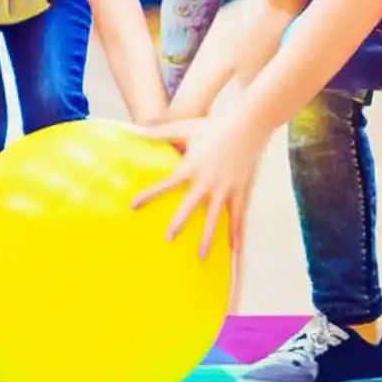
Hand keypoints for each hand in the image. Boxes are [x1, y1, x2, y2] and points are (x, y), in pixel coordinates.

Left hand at [130, 115, 268, 307]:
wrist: (249, 124)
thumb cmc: (213, 126)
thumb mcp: (184, 127)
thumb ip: (158, 132)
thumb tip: (132, 130)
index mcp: (192, 167)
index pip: (166, 184)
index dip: (149, 195)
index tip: (133, 206)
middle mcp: (208, 181)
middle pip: (191, 206)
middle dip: (179, 223)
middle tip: (168, 238)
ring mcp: (226, 188)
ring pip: (215, 218)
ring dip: (209, 238)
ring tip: (202, 256)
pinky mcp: (241, 191)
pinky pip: (238, 216)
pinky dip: (236, 233)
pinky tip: (234, 249)